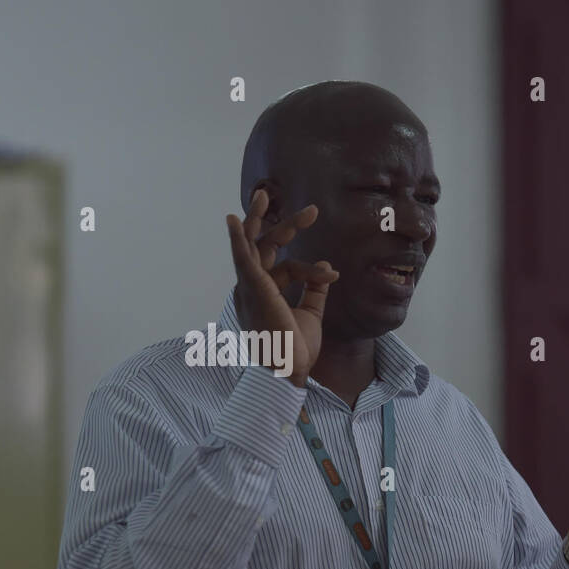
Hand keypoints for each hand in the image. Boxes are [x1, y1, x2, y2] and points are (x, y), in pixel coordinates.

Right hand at [227, 189, 338, 385]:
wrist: (289, 372)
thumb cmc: (295, 350)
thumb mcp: (310, 314)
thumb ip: (315, 291)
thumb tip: (326, 269)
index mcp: (264, 295)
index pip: (285, 269)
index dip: (310, 268)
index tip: (332, 275)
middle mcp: (253, 290)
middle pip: (265, 249)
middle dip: (283, 226)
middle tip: (308, 210)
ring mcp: (250, 289)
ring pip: (251, 247)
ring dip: (258, 220)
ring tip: (263, 196)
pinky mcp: (252, 289)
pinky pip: (242, 259)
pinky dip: (238, 240)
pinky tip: (236, 222)